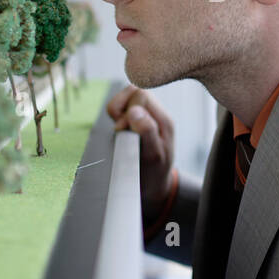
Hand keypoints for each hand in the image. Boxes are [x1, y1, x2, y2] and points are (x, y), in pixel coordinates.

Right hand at [105, 85, 175, 223]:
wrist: (152, 187)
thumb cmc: (153, 173)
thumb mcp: (153, 156)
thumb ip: (146, 131)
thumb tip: (134, 110)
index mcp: (163, 119)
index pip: (142, 95)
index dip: (127, 111)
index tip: (124, 132)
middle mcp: (156, 113)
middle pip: (133, 91)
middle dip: (121, 110)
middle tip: (122, 133)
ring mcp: (145, 115)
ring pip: (126, 94)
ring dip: (117, 110)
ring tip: (121, 131)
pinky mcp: (134, 119)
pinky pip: (121, 104)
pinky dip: (115, 114)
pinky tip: (120, 130)